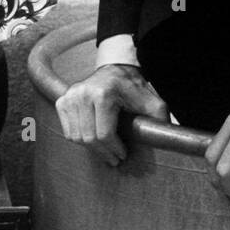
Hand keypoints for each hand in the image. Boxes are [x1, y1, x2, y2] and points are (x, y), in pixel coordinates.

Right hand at [55, 63, 169, 166]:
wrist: (116, 70)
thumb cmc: (134, 89)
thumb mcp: (153, 103)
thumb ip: (160, 120)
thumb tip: (167, 141)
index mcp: (103, 94)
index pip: (103, 134)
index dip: (114, 149)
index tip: (123, 155)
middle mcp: (83, 93)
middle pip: (88, 138)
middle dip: (103, 153)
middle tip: (115, 159)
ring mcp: (70, 96)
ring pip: (76, 137)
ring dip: (91, 149)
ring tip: (105, 151)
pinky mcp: (62, 101)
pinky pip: (68, 131)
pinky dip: (80, 140)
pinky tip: (93, 139)